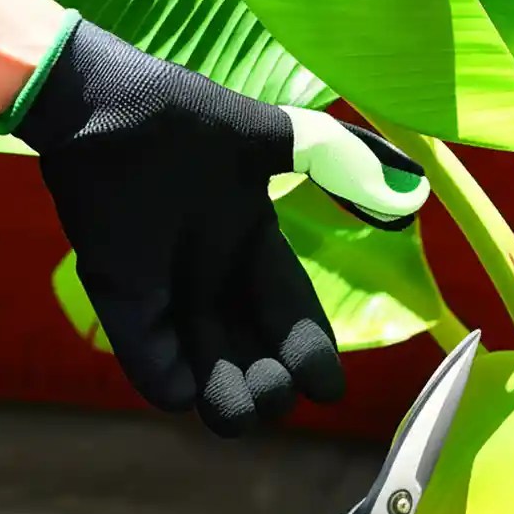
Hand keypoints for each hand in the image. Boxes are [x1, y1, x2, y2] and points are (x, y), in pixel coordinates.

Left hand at [3, 13, 428, 436]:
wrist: (99, 102)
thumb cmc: (184, 120)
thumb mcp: (270, 137)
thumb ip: (339, 162)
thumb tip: (414, 190)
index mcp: (254, 244)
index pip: (293, 311)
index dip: (312, 350)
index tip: (329, 388)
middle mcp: (216, 276)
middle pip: (253, 349)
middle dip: (271, 381)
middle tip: (279, 393)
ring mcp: (166, 290)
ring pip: (204, 363)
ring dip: (224, 394)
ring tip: (238, 411)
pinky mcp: (120, 295)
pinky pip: (145, 355)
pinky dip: (161, 380)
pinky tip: (180, 391)